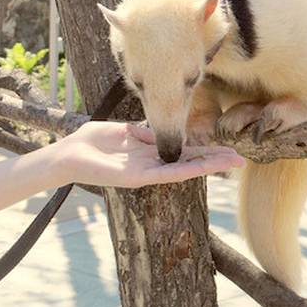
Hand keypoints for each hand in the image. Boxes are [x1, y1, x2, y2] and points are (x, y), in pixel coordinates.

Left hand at [52, 121, 245, 188]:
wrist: (67, 156)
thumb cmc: (89, 143)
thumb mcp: (122, 132)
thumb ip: (141, 132)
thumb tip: (158, 128)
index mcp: (147, 154)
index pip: (182, 152)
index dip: (204, 150)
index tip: (225, 147)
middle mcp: (150, 166)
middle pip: (188, 163)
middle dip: (213, 160)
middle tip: (240, 160)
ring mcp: (145, 173)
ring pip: (183, 170)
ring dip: (208, 166)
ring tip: (232, 163)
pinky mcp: (136, 178)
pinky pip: (166, 173)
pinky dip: (186, 170)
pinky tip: (204, 167)